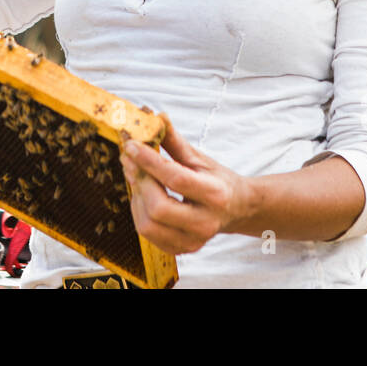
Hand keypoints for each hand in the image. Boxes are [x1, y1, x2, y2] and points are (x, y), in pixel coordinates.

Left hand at [118, 112, 254, 254]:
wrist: (236, 208)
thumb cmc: (217, 180)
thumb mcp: (199, 158)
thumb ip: (175, 141)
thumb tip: (156, 116)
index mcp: (215, 195)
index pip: (176, 179)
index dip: (149, 161)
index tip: (131, 145)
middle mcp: (205, 222)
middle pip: (159, 207)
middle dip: (140, 181)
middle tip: (130, 160)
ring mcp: (192, 241)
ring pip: (148, 224)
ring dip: (136, 196)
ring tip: (137, 176)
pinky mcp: (181, 249)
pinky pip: (147, 233)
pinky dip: (139, 211)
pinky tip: (143, 195)